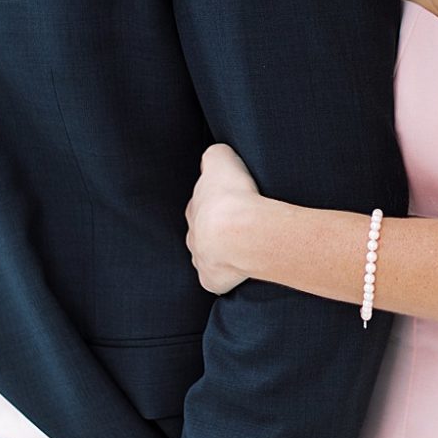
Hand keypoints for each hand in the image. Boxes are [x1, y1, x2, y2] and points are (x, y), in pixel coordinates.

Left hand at [185, 142, 262, 293]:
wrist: (240, 233)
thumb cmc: (232, 195)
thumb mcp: (221, 158)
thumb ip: (215, 156)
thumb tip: (215, 157)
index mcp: (194, 208)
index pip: (203, 205)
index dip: (220, 204)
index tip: (235, 204)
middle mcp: (192, 236)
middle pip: (203, 233)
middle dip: (218, 231)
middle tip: (242, 228)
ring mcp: (200, 259)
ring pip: (209, 257)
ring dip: (223, 254)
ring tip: (245, 250)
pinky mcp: (211, 280)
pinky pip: (218, 280)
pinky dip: (228, 277)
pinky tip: (243, 271)